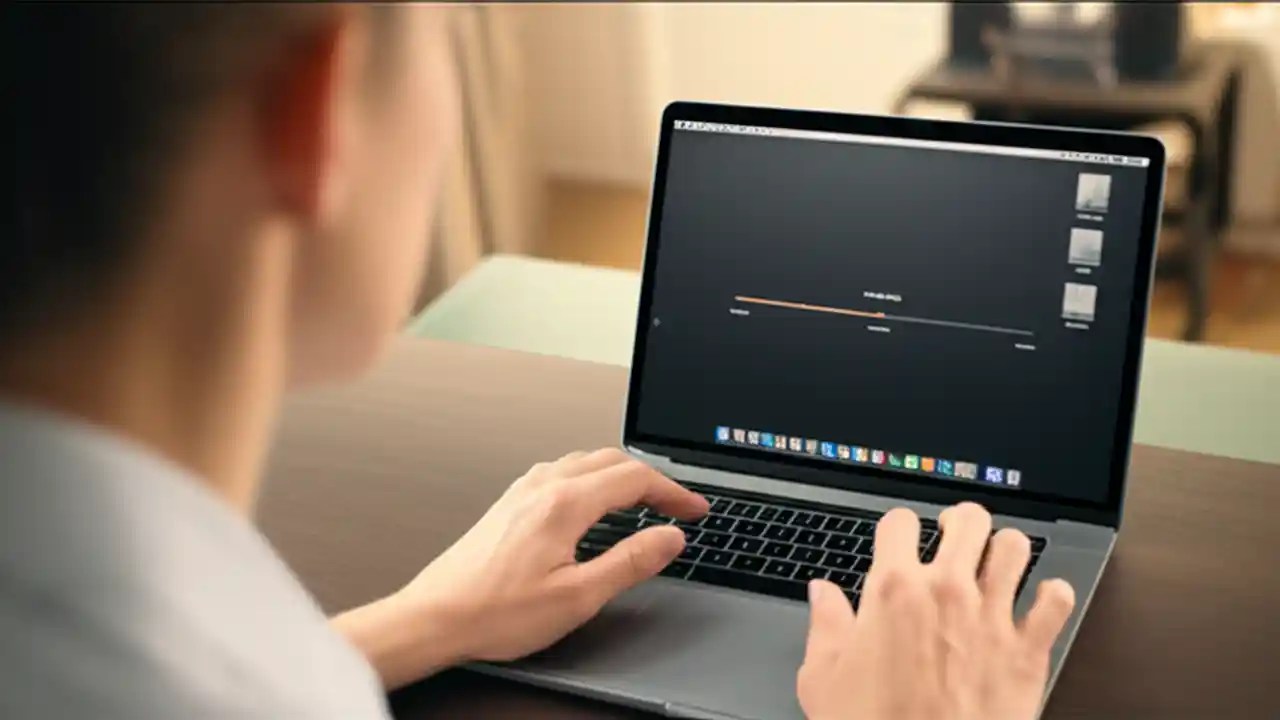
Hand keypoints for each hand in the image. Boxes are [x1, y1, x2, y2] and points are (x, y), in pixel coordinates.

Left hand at [334, 448, 707, 687]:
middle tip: (678, 504)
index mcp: (564, 504)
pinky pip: (562, 471)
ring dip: (621, 474)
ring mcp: (522, 491)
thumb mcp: (578, 597)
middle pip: (612, 461)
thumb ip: (630, 562)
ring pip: (585, 461)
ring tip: (644, 499)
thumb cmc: (495, 612)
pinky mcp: (509, 502)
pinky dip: (592, 477)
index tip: (695, 509)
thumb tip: (669, 538)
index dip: (674, 491)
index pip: (634, 478)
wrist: (434, 617)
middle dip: (652, 479)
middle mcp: (543, 486)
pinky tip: (592, 500)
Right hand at [797, 502, 1075, 719]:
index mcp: (893, 591)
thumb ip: (825, 625)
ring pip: (1015, 546)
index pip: (900, 522)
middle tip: (953, 538)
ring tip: (995, 564)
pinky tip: (1039, 601)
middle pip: (968, 520)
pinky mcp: (1027, 650)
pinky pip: (1056, 600)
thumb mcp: (823, 678)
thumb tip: (822, 593)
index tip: (899, 542)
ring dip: (1006, 550)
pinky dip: (1053, 596)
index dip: (898, 529)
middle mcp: (946, 592)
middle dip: (959, 522)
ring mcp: (991, 617)